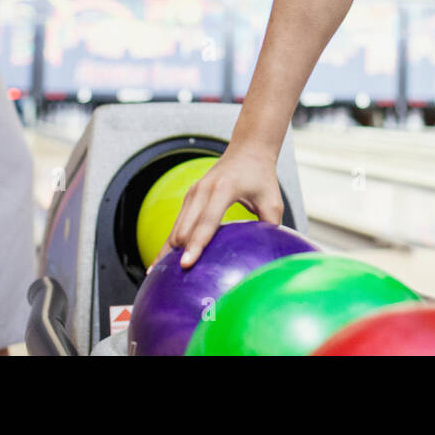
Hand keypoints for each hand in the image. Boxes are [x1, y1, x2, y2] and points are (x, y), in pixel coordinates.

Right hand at [148, 144, 283, 272]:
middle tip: (173, 284)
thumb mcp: (273, 201)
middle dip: (177, 254)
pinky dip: (170, 244)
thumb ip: (271, 227)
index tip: (185, 264)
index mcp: (223, 190)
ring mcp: (192, 194)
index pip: (207, 222)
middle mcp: (202, 191)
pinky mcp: (189, 199)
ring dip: (168, 251)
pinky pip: (176, 225)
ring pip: (176, 229)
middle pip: (184, 229)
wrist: (247, 150)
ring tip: (160, 279)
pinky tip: (162, 263)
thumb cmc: (262, 178)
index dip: (196, 245)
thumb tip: (271, 256)